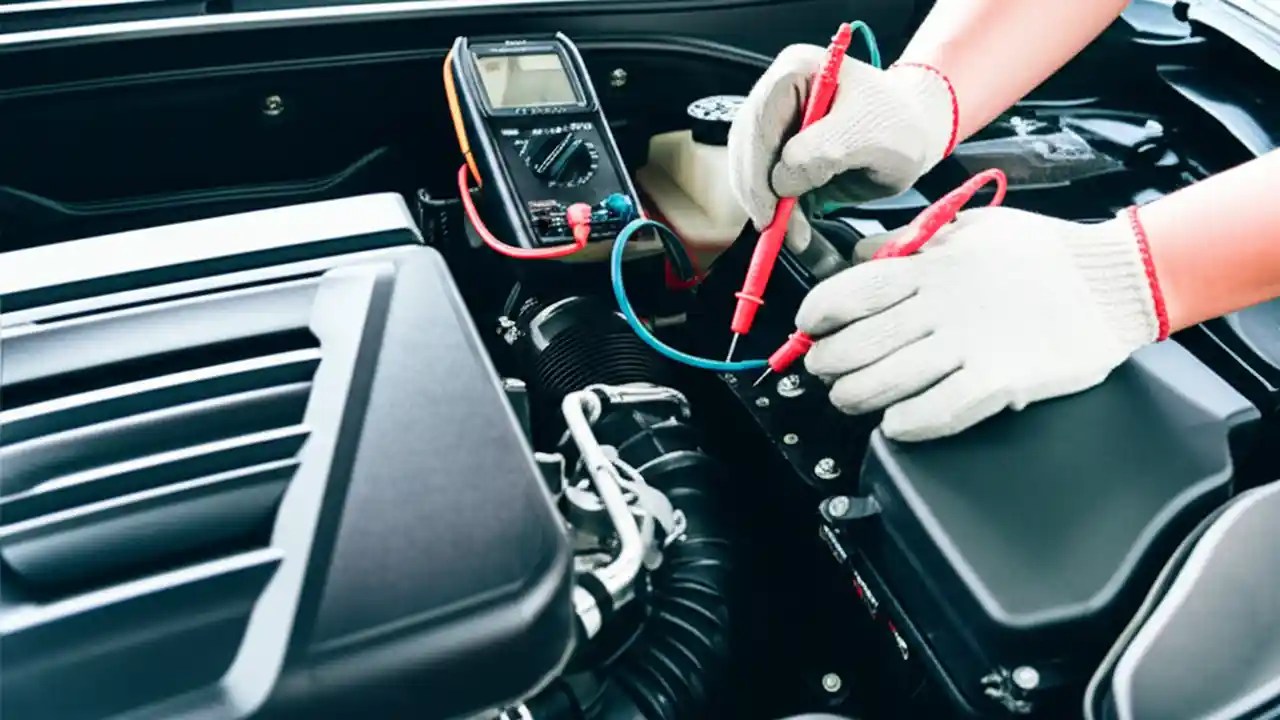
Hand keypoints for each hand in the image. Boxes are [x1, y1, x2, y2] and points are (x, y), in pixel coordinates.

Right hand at [727, 44, 956, 252]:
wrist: (916, 133)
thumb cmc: (899, 124)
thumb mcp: (868, 134)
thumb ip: (823, 151)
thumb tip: (781, 180)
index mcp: (795, 71)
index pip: (759, 120)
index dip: (756, 166)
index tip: (767, 209)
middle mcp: (777, 94)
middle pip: (746, 145)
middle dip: (757, 190)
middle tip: (771, 227)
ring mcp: (778, 124)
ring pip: (752, 168)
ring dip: (766, 204)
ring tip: (794, 233)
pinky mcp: (783, 152)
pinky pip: (767, 184)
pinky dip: (778, 210)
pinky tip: (795, 228)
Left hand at [795, 207, 1163, 440]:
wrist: (1114, 280)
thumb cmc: (1041, 253)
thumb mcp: (968, 228)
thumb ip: (910, 241)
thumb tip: (858, 255)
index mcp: (930, 265)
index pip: (848, 293)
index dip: (816, 315)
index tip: (810, 327)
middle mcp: (941, 306)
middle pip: (856, 344)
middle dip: (826, 363)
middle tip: (824, 369)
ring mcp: (969, 346)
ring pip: (884, 383)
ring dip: (855, 396)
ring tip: (850, 397)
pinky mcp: (998, 382)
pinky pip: (933, 412)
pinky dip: (903, 423)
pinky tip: (894, 423)